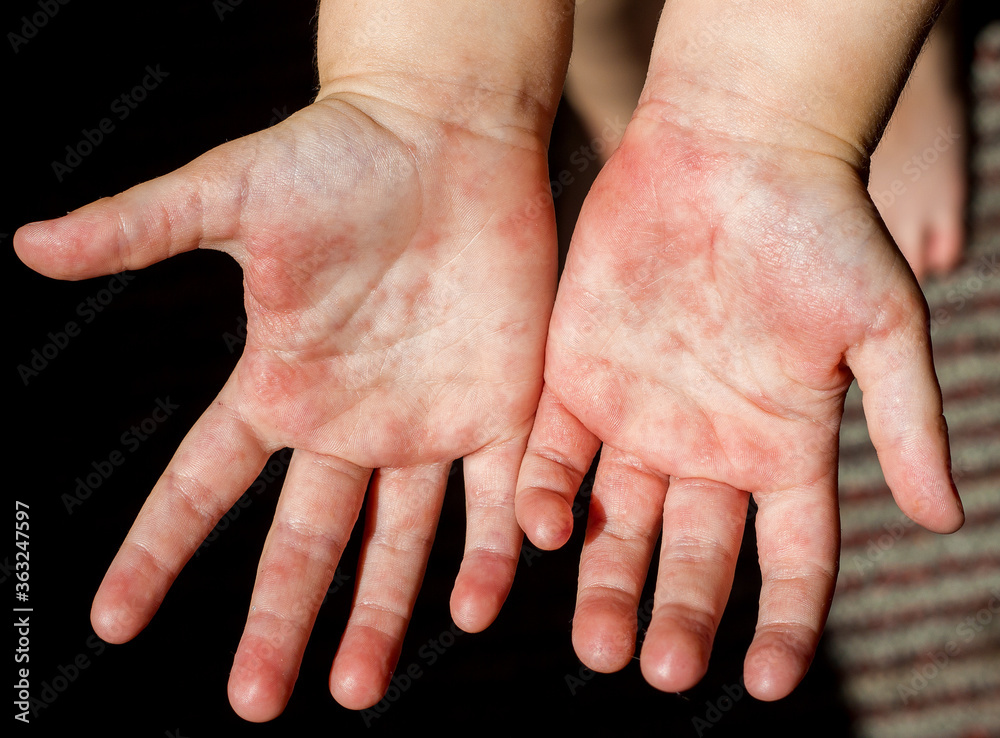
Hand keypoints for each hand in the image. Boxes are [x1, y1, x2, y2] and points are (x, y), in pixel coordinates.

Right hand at [14, 91, 555, 718]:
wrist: (445, 137)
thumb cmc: (338, 158)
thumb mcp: (231, 195)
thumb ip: (140, 229)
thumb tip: (27, 245)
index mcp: (283, 386)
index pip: (205, 484)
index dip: (159, 551)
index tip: (113, 622)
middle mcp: (353, 423)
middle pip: (306, 542)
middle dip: (279, 619)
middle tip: (253, 700)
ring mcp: (429, 423)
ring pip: (402, 542)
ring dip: (381, 615)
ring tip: (354, 689)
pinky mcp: (502, 408)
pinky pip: (498, 496)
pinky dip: (491, 552)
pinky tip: (473, 608)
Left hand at [515, 107, 963, 699]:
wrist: (728, 149)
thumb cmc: (818, 230)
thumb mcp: (880, 327)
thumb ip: (906, 424)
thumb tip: (945, 522)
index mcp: (783, 449)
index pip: (791, 563)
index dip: (786, 626)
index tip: (767, 683)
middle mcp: (706, 448)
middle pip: (693, 560)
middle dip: (678, 618)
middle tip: (659, 671)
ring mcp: (636, 419)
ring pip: (616, 525)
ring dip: (603, 583)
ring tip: (598, 644)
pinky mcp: (574, 382)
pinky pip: (554, 457)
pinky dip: (548, 497)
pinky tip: (544, 533)